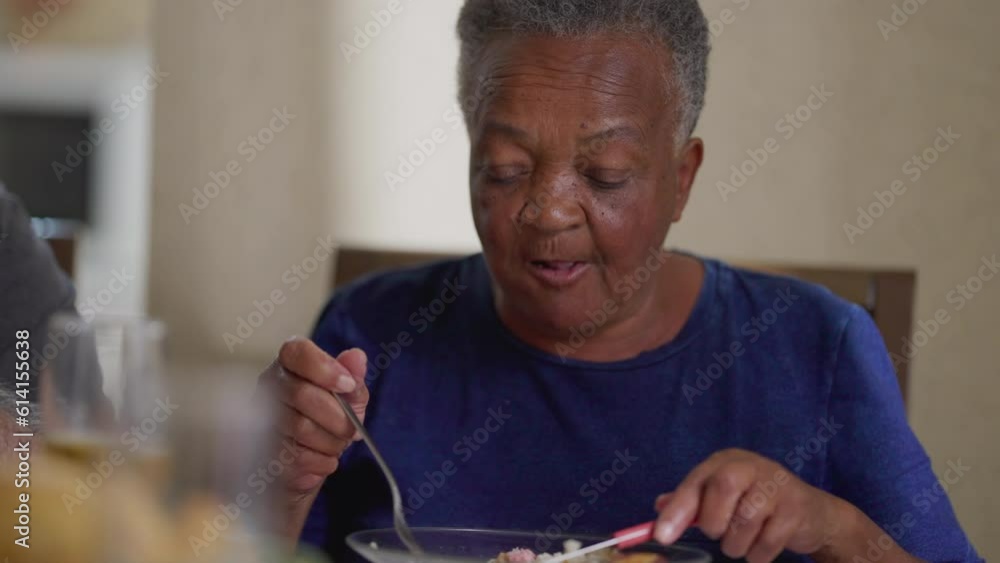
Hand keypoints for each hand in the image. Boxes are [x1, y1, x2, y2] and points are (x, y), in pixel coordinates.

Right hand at [256, 337, 368, 499]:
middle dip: (337, 417)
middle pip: (301, 394)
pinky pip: (295, 456)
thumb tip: (356, 357)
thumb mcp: (351, 395)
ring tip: (338, 443)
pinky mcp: (262, 449)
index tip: (348, 385)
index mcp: (291, 363)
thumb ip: (354, 376)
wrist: (314, 457)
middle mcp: (270, 384)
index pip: (297, 352)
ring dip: (330, 441)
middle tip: (352, 429)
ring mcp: (261, 416)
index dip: (324, 368)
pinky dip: (320, 461)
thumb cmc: (331, 416)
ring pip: (300, 427)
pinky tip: (324, 457)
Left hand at [654, 448, 842, 561]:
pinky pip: (766, 543)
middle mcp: (750, 466)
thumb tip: (659, 507)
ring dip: (737, 545)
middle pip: (721, 492)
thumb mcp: (723, 496)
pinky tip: (763, 546)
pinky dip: (758, 554)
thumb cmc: (757, 502)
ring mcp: (776, 486)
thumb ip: (692, 501)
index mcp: (726, 462)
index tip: (661, 536)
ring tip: (744, 540)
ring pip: (744, 523)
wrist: (811, 512)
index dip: (677, 510)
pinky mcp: (796, 510)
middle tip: (721, 532)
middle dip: (714, 524)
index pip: (695, 483)